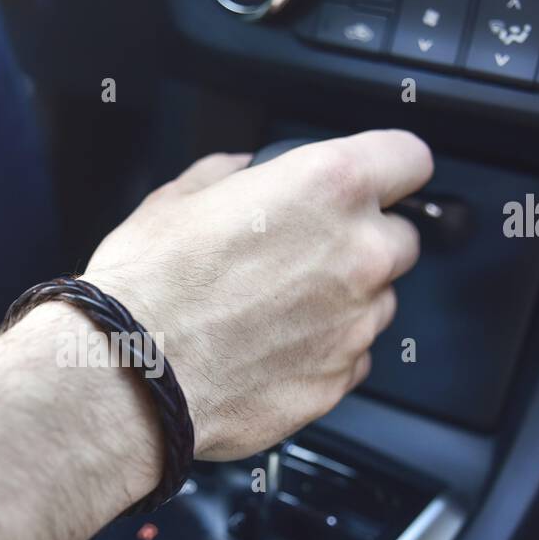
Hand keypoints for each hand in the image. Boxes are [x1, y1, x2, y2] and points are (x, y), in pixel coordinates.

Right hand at [83, 130, 432, 459]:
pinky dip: (323, 352)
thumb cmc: (148, 286)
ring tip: (275, 311)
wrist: (129, 373)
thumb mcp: (178, 198)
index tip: (379, 182)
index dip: (391, 168)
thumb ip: (231, 174)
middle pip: (401, 239)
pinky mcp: (337, 380)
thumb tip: (244, 172)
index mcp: (327, 188)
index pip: (410, 159)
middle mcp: (357, 254)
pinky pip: (351, 358)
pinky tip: (271, 349)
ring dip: (343, 302)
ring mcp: (354, 324)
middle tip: (305, 255)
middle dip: (362, 242)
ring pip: (377, 303)